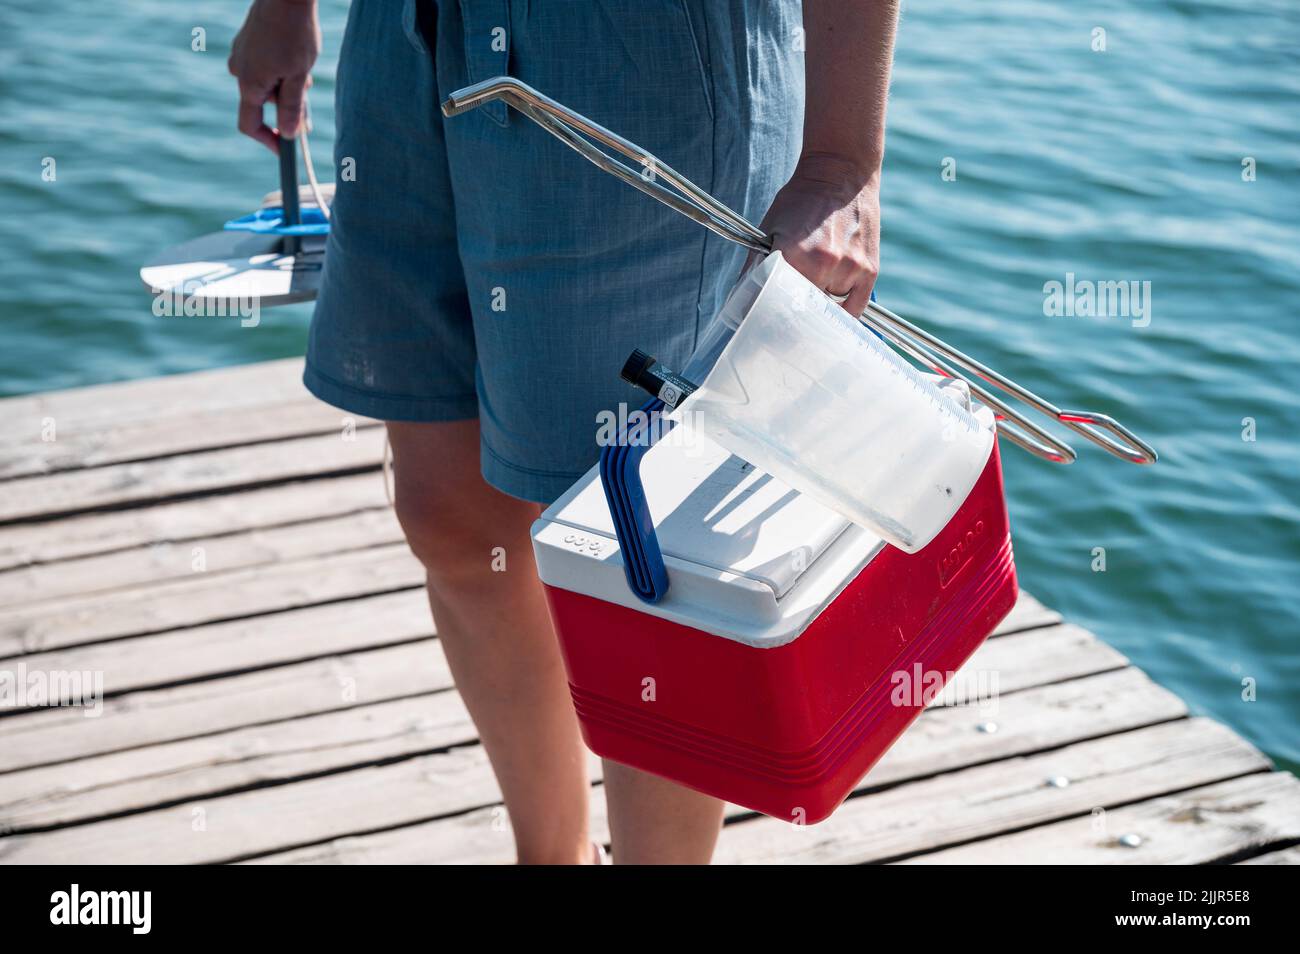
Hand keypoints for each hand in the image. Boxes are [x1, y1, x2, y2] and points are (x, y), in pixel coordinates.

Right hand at [228, 0, 320, 151]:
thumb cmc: (294, 33)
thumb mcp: (299, 76)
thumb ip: (292, 107)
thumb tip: (287, 135)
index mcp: (249, 83)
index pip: (250, 125)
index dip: (268, 141)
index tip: (285, 150)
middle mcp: (238, 71)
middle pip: (263, 104)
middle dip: (286, 105)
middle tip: (307, 97)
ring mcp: (240, 55)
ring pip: (266, 84)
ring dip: (286, 84)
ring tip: (303, 66)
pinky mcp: (246, 43)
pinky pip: (263, 67)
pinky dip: (280, 69)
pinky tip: (294, 53)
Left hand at [760, 153, 880, 318]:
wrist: (840, 173)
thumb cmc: (800, 201)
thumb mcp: (769, 229)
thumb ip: (753, 268)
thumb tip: (740, 302)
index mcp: (793, 256)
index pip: (780, 305)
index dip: (776, 315)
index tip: (773, 319)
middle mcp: (823, 264)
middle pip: (805, 310)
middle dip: (798, 310)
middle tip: (793, 304)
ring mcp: (849, 268)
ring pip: (830, 310)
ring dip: (821, 303)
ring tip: (819, 277)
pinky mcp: (869, 270)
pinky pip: (855, 308)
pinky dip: (843, 311)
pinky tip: (834, 301)